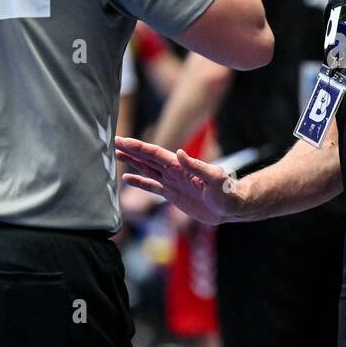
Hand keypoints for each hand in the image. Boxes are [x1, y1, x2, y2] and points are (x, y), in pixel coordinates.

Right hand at [114, 135, 240, 225]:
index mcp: (180, 166)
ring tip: (117, 154)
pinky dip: (139, 182)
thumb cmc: (226, 192)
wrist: (231, 207)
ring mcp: (172, 182)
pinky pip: (152, 187)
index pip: (155, 154)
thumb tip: (180, 153)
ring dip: (133, 162)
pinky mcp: (173, 194)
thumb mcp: (214, 177)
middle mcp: (174, 171)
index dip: (138, 147)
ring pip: (147, 169)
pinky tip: (127, 178)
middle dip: (131, 150)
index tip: (122, 140)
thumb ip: (197, 166)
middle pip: (148, 158)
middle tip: (114, 141)